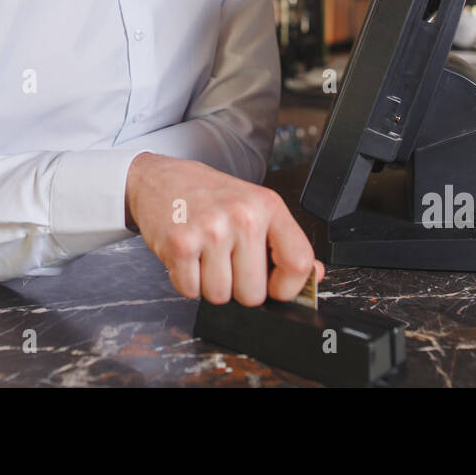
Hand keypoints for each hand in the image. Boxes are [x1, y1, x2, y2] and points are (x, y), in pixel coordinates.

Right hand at [125, 152, 324, 305]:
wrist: (161, 178)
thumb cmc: (209, 195)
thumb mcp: (255, 206)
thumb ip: (285, 242)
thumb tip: (314, 274)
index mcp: (267, 206)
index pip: (298, 262)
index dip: (288, 287)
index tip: (276, 285)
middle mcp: (242, 216)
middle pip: (254, 294)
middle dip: (239, 287)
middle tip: (227, 261)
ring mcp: (210, 230)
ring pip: (220, 296)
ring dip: (210, 285)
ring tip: (205, 256)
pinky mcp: (180, 244)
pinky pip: (191, 290)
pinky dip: (187, 282)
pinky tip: (188, 257)